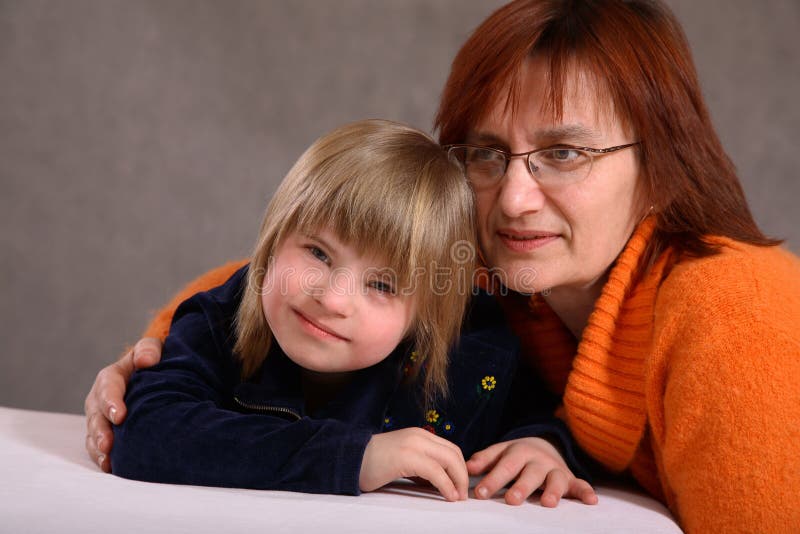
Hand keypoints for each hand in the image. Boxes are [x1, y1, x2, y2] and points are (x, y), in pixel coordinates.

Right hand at [84, 337, 161, 471]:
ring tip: (108, 461)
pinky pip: (99, 447)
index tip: (120, 416)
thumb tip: (147, 360)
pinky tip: (111, 467)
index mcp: (111, 377)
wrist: (155, 376)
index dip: (111, 402)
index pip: (108, 388)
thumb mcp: (151, 349)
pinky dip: (102, 457)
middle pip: (96, 416)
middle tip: (108, 444)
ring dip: (99, 448)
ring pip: (94, 434)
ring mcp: (101, 419)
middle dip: (101, 431)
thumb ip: (148, 350)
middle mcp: (101, 399)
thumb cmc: (153, 361)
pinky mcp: (106, 434)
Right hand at [360, 427, 468, 501]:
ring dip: (458, 480)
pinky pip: (435, 471)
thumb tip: (442, 484)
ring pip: (449, 460)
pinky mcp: (406, 457)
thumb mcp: (403, 462)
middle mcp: (418, 435)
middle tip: (463, 494)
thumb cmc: (373, 465)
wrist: (348, 460)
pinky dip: (446, 485)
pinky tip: (448, 496)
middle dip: (463, 475)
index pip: (451, 449)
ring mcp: (413, 444)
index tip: (461, 486)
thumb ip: (422, 468)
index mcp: (419, 435)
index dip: (460, 468)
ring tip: (458, 497)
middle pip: (454, 453)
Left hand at [468, 437, 597, 506]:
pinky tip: (591, 500)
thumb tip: (468, 467)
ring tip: (548, 503)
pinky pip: (580, 484)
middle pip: (529, 473)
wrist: (544, 444)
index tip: (480, 494)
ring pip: (555, 479)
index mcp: (518, 452)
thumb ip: (485, 459)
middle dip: (521, 486)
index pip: (504, 466)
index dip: (492, 480)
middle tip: (512, 499)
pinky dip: (586, 491)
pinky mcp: (570, 479)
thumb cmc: (516, 455)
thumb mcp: (501, 452)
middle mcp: (538, 460)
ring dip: (553, 490)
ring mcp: (555, 469)